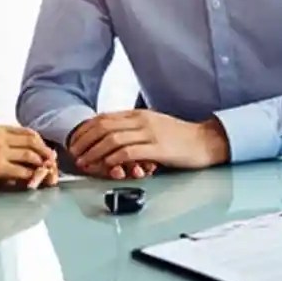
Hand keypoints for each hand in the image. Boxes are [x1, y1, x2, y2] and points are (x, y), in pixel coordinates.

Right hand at [0, 125, 57, 189]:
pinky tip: (33, 180)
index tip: (43, 147)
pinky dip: (29, 175)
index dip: (37, 139)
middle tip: (51, 159)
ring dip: (40, 163)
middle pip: (31, 140)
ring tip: (46, 170)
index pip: (24, 131)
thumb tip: (4, 144)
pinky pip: (20, 170)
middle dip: (43, 150)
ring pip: (29, 155)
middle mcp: (0, 137)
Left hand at [68, 110, 229, 175]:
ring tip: (86, 163)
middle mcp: (142, 121)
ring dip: (95, 152)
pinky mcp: (158, 149)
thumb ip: (133, 129)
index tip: (76, 142)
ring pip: (113, 139)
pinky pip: (129, 152)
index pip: (104, 117)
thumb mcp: (153, 126)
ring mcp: (150, 133)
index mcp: (139, 114)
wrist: (205, 141)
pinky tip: (107, 166)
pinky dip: (114, 159)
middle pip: (104, 127)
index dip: (85, 130)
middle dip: (85, 141)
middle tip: (75, 154)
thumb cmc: (179, 137)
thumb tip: (109, 137)